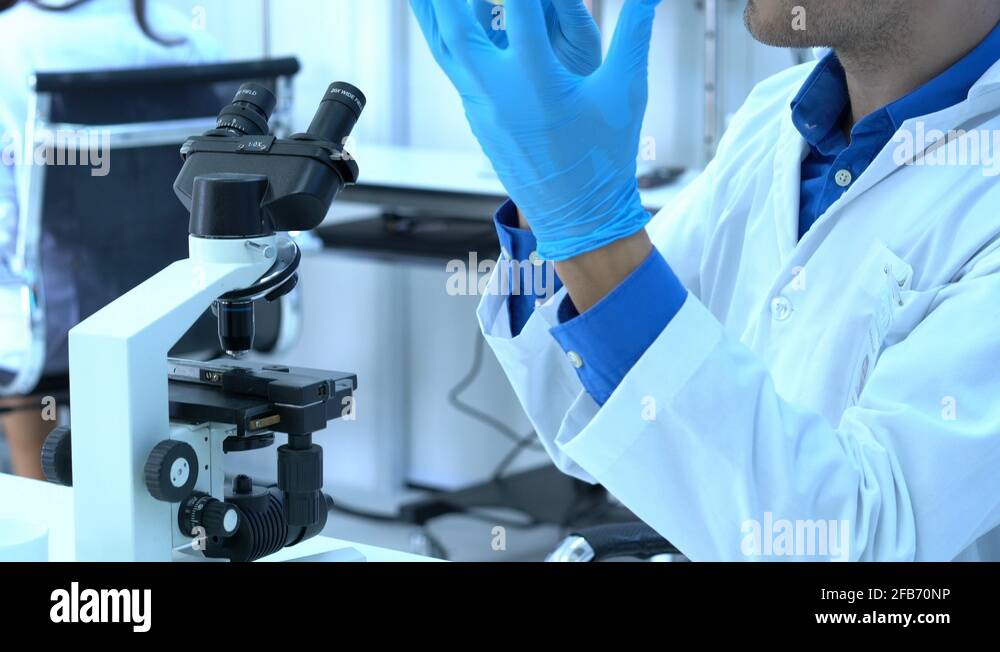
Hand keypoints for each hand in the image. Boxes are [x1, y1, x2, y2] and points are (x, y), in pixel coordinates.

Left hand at [411, 0, 661, 260]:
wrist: (579, 219)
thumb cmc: (605, 158)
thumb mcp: (626, 89)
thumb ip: (635, 30)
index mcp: (539, 83)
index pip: (521, 5)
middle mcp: (499, 91)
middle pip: (457, 21)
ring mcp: (480, 104)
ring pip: (441, 40)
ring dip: (432, 1)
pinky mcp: (475, 113)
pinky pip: (448, 60)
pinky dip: (439, 27)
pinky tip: (437, 6)